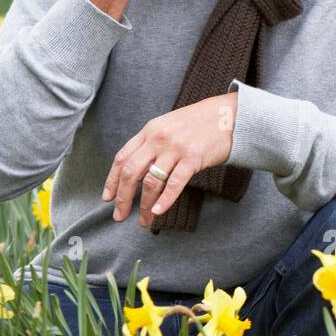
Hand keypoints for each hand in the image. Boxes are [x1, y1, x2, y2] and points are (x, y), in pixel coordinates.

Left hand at [102, 93, 237, 225]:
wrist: (227, 116)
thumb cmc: (199, 123)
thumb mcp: (169, 126)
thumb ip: (152, 143)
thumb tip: (138, 170)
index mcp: (149, 131)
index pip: (122, 157)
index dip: (112, 180)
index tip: (108, 198)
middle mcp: (158, 139)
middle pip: (131, 172)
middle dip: (123, 198)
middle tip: (119, 215)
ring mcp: (175, 148)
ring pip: (151, 181)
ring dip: (145, 205)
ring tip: (144, 220)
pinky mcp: (193, 158)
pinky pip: (174, 183)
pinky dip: (165, 200)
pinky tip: (159, 211)